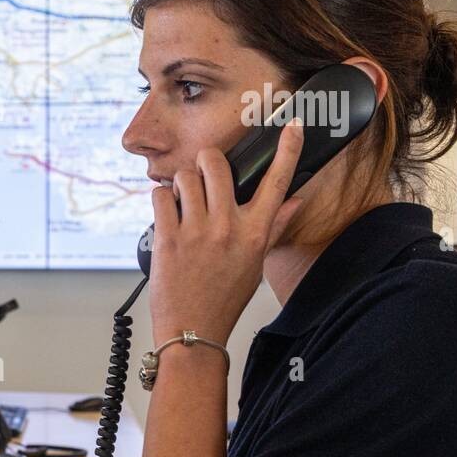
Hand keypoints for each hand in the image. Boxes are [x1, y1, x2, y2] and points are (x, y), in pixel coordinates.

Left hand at [148, 119, 306, 345]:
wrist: (193, 330)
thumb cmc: (224, 298)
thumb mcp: (255, 262)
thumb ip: (273, 227)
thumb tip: (296, 200)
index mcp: (255, 232)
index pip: (278, 183)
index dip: (288, 150)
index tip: (293, 127)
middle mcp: (228, 227)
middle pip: (215, 164)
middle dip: (205, 161)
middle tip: (202, 173)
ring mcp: (197, 231)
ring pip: (184, 176)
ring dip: (181, 182)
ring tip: (183, 201)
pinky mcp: (167, 238)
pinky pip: (160, 196)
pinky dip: (161, 199)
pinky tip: (167, 213)